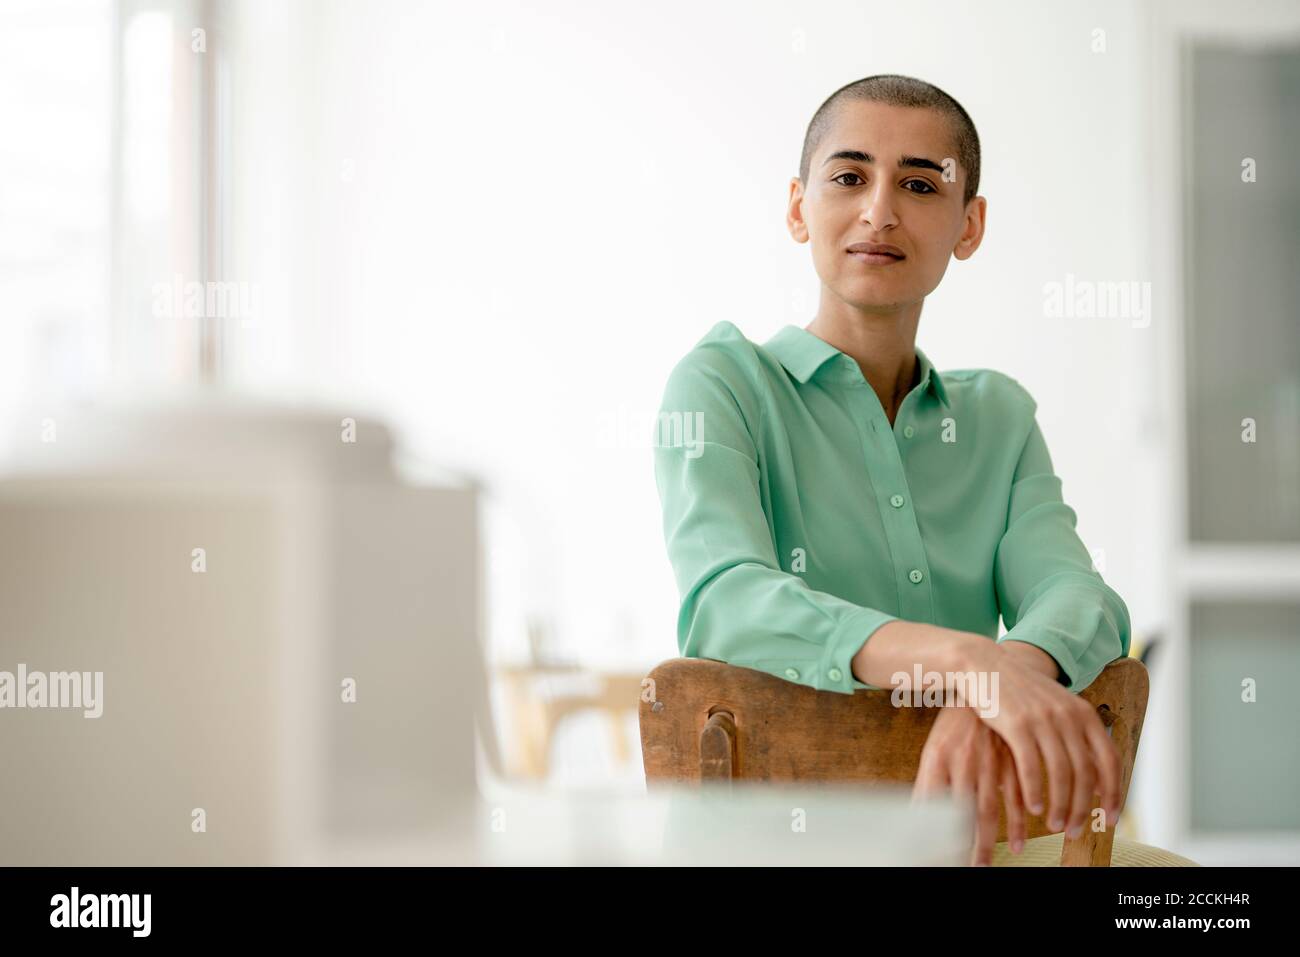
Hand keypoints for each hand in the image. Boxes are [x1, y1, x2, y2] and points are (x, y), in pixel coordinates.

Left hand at [913, 704, 1025, 865]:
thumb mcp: (934, 751)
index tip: (933, 855)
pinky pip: (1016, 796)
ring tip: (983, 865)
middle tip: (965, 868)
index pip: (929, 803)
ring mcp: (988, 761)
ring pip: (988, 810)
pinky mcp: (1012, 760)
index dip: (930, 832)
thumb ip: (929, 785)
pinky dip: (1018, 822)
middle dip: (961, 847)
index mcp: (936, 758)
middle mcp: (961, 761)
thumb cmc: (955, 726)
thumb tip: (917, 817)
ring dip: (988, 842)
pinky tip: (1015, 843)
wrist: (984, 683)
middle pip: (960, 814)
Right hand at [964, 640, 1122, 839]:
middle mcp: (1068, 716)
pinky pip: (1031, 766)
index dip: (1114, 793)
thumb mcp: (1058, 708)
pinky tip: (1032, 808)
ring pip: (1060, 773)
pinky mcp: (1016, 724)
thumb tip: (1100, 782)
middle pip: (1085, 773)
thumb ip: (1079, 739)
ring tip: (1053, 824)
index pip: (1110, 760)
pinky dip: (1034, 791)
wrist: (985, 665)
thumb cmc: (1020, 694)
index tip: (1110, 818)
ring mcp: (1043, 719)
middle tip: (1074, 829)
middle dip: (1082, 807)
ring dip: (1059, 805)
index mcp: (1084, 714)